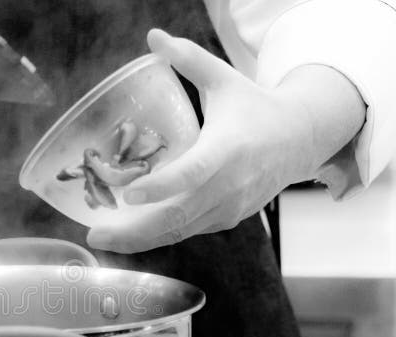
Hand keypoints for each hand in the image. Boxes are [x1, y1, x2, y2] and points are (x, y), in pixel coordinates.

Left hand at [87, 29, 365, 253]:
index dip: (162, 187)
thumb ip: (189, 59)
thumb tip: (153, 37)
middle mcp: (229, 186)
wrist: (299, 140)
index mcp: (228, 149)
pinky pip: (188, 232)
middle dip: (135, 231)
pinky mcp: (226, 220)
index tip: (129, 194)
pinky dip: (159, 236)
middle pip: (179, 217)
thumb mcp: (224, 79)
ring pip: (181, 231)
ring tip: (103, 240)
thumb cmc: (255, 108)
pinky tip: (129, 236)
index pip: (193, 174)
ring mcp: (228, 208)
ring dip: (141, 241)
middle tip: (96, 235)